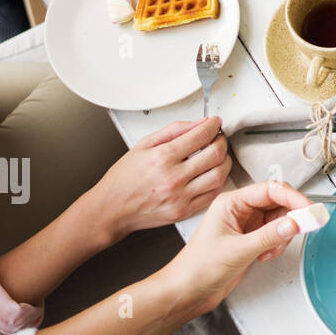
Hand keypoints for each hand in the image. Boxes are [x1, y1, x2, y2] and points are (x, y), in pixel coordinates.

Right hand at [86, 116, 231, 240]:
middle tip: (218, 137)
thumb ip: (174, 130)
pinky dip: (218, 180)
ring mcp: (180, 197)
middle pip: (216, 154)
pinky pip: (213, 194)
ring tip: (217, 155)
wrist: (111, 209)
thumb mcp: (144, 145)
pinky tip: (211, 173)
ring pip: (219, 174)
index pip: (201, 135)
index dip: (214, 125)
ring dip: (224, 161)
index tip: (215, 123)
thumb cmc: (124, 178)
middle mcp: (173, 178)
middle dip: (222, 141)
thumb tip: (200, 123)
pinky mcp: (184, 211)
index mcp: (162, 157)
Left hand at [158, 181, 309, 314]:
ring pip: (280, 219)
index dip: (293, 198)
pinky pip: (276, 234)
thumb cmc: (197, 267)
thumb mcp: (237, 250)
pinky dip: (278, 245)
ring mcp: (247, 225)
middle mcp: (240, 210)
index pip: (270, 190)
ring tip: (272, 249)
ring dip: (283, 235)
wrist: (187, 292)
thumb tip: (295, 222)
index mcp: (231, 202)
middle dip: (291, 217)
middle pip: (278, 202)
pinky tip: (265, 256)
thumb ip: (269, 236)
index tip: (309, 209)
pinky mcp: (251, 239)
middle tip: (304, 226)